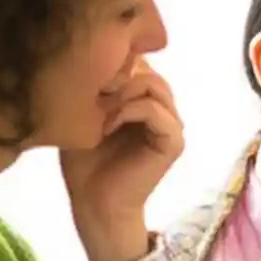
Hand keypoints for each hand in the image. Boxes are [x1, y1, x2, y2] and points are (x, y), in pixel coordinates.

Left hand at [59, 59, 183, 260]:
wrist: (94, 201)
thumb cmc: (86, 162)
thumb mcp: (87, 114)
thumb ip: (102, 87)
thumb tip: (108, 58)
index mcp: (149, 104)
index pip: (143, 66)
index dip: (117, 67)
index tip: (90, 87)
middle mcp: (166, 112)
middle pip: (150, 71)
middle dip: (118, 79)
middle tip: (93, 99)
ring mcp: (173, 126)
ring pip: (155, 86)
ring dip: (121, 95)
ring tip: (100, 114)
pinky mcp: (174, 142)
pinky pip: (154, 109)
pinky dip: (128, 112)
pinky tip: (107, 127)